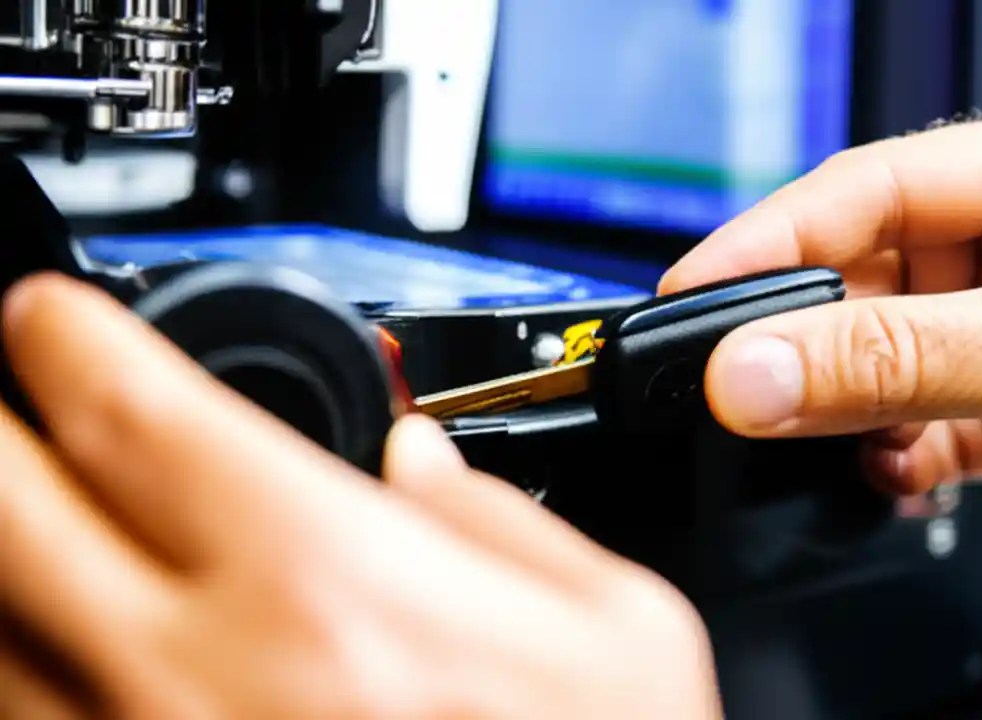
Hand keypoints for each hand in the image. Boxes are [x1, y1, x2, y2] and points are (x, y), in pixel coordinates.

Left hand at [0, 275, 720, 718]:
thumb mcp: (626, 635)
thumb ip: (511, 524)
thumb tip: (422, 464)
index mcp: (331, 585)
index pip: (137, 414)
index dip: (68, 340)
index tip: (50, 317)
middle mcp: (198, 675)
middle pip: (6, 500)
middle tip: (6, 384)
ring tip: (27, 499)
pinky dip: (12, 657)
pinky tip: (50, 630)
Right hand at [661, 118, 981, 575]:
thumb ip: (901, 364)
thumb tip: (761, 366)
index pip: (872, 190)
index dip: (776, 239)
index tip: (699, 291)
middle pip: (865, 279)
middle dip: (807, 340)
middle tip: (743, 384)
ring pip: (884, 360)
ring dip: (850, 407)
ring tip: (827, 436)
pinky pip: (917, 425)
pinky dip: (893, 456)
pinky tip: (898, 474)